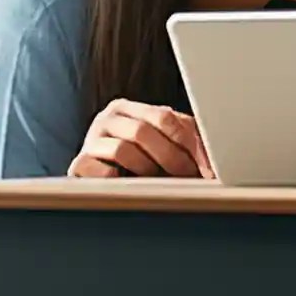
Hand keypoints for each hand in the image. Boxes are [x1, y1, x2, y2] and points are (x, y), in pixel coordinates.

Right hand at [68, 99, 214, 178]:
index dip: (188, 140)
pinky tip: (130, 187)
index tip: (206, 163)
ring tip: (159, 182)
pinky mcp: (79, 166)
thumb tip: (215, 157)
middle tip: (188, 176)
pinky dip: (121, 181)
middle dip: (171, 157)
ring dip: (148, 169)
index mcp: (129, 109)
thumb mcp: (166, 146)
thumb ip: (188, 141)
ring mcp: (91, 141)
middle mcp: (107, 119)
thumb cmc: (143, 165)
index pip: (163, 117)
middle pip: (143, 131)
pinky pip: (102, 172)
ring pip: (123, 150)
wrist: (102, 185)